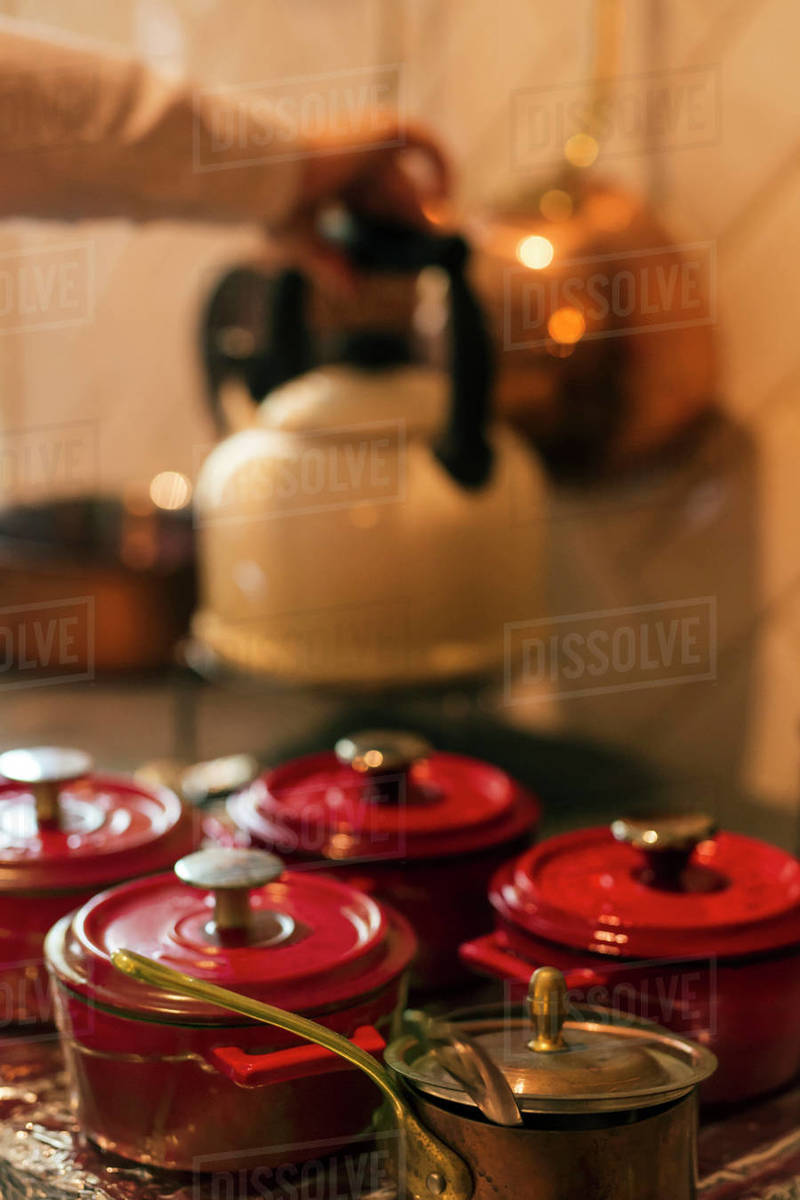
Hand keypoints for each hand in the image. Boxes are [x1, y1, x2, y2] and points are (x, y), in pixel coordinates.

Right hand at [271, 119, 450, 291]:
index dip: (387, 222)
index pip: (367, 198)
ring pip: (408, 169)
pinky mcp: (382, 129)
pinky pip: (424, 141)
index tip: (399, 250)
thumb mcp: (303, 241)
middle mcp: (349, 154)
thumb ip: (328, 264)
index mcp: (327, 173)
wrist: (271, 172)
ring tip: (435, 226)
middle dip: (409, 216)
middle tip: (425, 242)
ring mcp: (365, 139)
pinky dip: (441, 161)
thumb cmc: (275, 205)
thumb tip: (350, 293)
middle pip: (392, 187)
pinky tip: (445, 194)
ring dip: (424, 197)